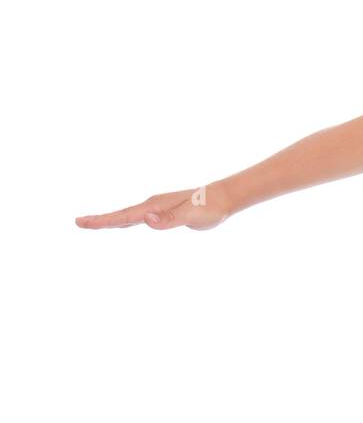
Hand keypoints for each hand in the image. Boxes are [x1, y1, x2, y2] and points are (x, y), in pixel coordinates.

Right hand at [75, 182, 232, 230]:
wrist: (224, 198)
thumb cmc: (210, 208)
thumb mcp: (192, 216)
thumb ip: (169, 219)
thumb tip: (145, 219)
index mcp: (155, 206)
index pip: (124, 217)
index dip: (102, 221)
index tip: (82, 222)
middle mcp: (153, 205)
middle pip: (121, 215)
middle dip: (99, 220)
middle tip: (78, 222)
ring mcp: (157, 207)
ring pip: (128, 216)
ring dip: (109, 220)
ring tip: (91, 224)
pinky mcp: (164, 212)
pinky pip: (138, 218)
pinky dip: (124, 221)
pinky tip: (121, 225)